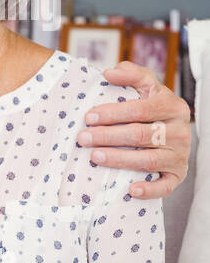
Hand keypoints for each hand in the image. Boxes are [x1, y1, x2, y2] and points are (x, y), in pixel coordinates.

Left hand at [76, 61, 191, 198]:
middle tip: (82, 138)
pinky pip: (166, 186)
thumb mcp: (145, 87)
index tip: (88, 117)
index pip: (141, 109)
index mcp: (173, 107)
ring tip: (94, 157)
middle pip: (141, 135)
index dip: (113, 113)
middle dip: (108, 136)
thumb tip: (110, 73)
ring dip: (119, 159)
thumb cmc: (150, 108)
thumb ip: (132, 75)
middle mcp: (180, 132)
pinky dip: (150, 189)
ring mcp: (180, 155)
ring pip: (148, 160)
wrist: (169, 132)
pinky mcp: (177, 175)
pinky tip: (130, 189)